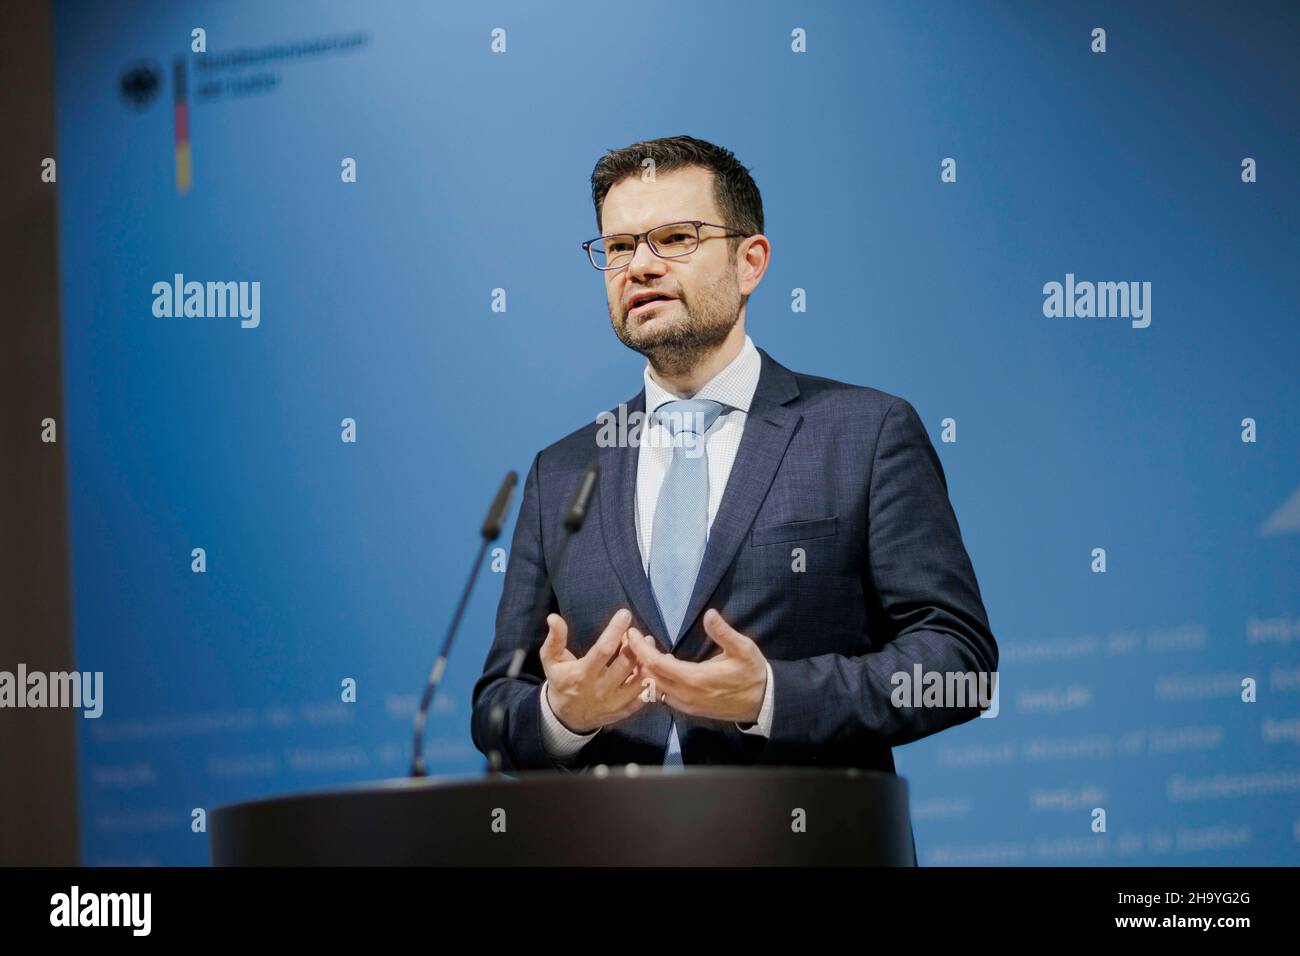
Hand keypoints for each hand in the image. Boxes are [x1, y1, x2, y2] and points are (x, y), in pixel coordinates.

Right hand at [539, 608, 647, 734]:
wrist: (566, 717)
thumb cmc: (561, 682)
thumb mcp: (551, 661)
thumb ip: (554, 639)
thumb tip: (553, 617)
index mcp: (582, 674)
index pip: (603, 649)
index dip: (615, 630)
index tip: (625, 614)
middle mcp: (600, 689)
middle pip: (626, 663)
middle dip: (635, 644)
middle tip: (637, 633)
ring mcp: (614, 702)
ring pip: (639, 680)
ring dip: (646, 660)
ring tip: (647, 645)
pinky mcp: (624, 710)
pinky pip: (644, 695)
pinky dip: (650, 679)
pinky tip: (648, 665)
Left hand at [624, 609, 766, 723]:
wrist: (762, 703)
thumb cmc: (752, 673)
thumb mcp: (743, 649)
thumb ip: (724, 632)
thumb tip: (709, 614)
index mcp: (694, 679)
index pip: (656, 664)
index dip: (640, 648)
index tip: (630, 633)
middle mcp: (685, 695)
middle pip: (649, 676)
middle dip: (637, 657)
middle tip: (632, 638)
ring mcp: (686, 705)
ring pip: (654, 688)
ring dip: (645, 670)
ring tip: (643, 650)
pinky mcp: (689, 709)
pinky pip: (663, 696)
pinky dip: (654, 681)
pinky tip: (658, 666)